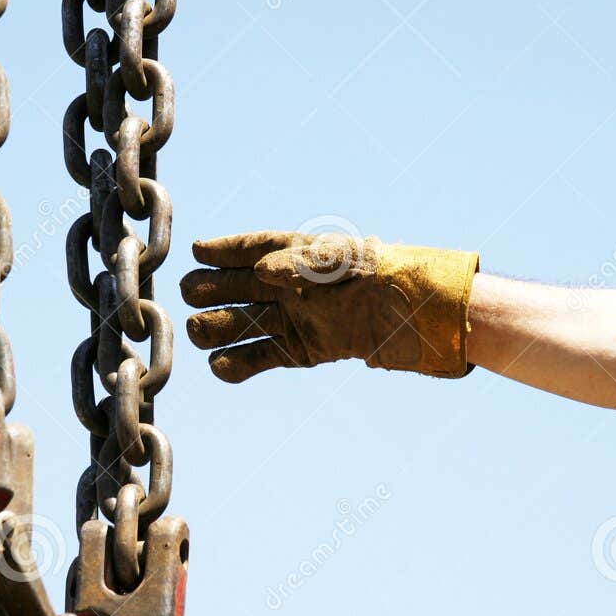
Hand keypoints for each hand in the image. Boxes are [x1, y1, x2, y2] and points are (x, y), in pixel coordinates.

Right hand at [181, 231, 478, 384]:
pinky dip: (240, 364)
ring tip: (197, 331)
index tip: (197, 252)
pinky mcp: (303, 350)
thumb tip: (262, 274)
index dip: (224, 249)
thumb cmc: (388, 279)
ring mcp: (295, 320)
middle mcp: (291, 287)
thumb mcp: (347, 261)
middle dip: (212, 288)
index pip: (254, 247)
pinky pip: (263, 357)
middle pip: (238, 286)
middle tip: (193, 294)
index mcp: (300, 255)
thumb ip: (303, 263)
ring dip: (217, 327)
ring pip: (243, 323)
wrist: (422, 318)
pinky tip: (221, 367)